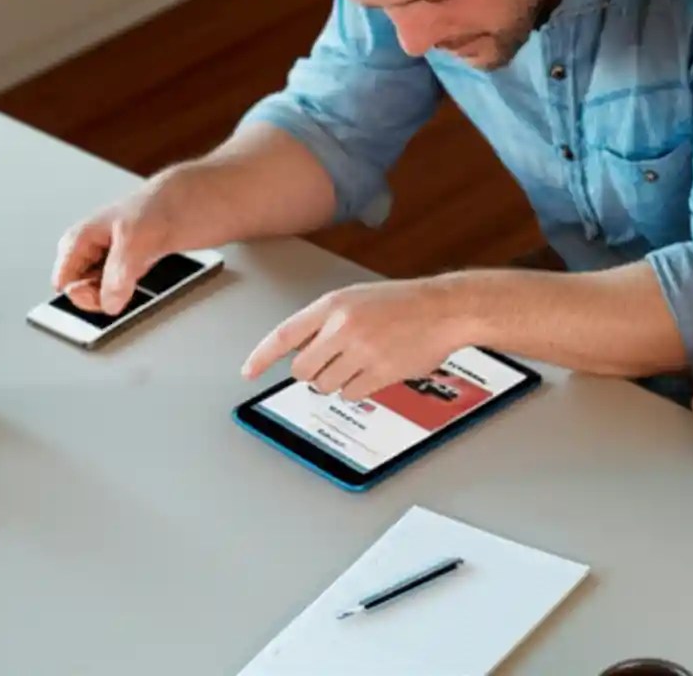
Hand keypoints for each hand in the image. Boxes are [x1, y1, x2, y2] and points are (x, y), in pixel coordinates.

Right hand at [51, 173, 176, 314]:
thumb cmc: (175, 199)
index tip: (103, 300)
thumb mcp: (141, 237)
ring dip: (119, 296)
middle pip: (84, 285)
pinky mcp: (148, 257)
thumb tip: (108, 302)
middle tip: (119, 298)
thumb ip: (120, 270)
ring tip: (135, 293)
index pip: (65, 277)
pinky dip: (137, 292)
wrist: (215, 192)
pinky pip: (131, 283)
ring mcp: (126, 250)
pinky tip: (148, 291)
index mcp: (88, 233)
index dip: (80, 294)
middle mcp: (103, 242)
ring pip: (108, 285)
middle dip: (99, 298)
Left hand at [242, 278, 471, 401]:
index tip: (248, 372)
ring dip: (337, 381)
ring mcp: (362, 351)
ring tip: (360, 362)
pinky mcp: (380, 372)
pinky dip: (358, 389)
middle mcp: (344, 327)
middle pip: (302, 369)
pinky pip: (352, 394)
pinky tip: (373, 371)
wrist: (444, 309)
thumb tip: (296, 350)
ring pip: (325, 385)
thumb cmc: (402, 304)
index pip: (284, 334)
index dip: (262, 356)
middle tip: (332, 363)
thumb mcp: (356, 299)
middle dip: (312, 372)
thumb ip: (325, 321)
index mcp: (334, 305)